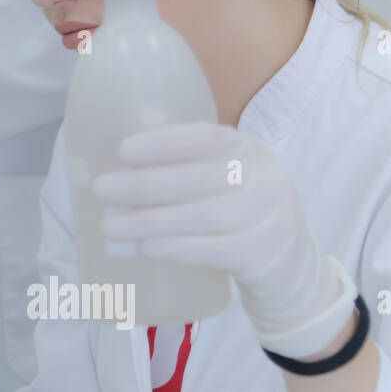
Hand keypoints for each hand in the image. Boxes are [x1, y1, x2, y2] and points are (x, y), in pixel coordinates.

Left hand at [93, 122, 348, 356]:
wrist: (289, 268)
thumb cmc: (238, 214)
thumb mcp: (221, 177)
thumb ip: (185, 155)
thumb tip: (138, 123)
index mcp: (247, 149)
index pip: (207, 138)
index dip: (164, 143)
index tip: (123, 151)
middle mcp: (264, 177)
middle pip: (198, 179)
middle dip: (143, 185)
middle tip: (102, 190)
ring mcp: (270, 217)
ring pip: (202, 216)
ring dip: (149, 221)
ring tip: (110, 226)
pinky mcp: (265, 254)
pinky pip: (215, 249)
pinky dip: (177, 247)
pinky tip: (146, 247)